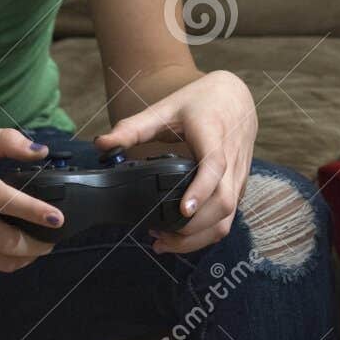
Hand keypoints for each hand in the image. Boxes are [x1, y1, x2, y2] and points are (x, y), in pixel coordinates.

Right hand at [0, 125, 61, 271]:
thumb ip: (4, 140)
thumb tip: (39, 151)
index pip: (3, 199)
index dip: (33, 211)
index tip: (57, 218)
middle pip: (5, 240)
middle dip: (38, 243)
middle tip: (55, 236)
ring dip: (26, 256)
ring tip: (41, 244)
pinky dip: (7, 262)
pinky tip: (17, 251)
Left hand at [94, 70, 255, 255]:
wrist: (235, 98)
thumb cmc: (199, 102)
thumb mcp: (165, 109)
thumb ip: (132, 128)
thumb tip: (101, 144)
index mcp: (212, 134)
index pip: (214, 166)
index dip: (200, 190)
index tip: (183, 209)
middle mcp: (231, 158)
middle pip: (223, 202)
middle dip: (193, 227)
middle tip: (158, 234)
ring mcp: (238, 176)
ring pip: (228, 217)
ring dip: (198, 236)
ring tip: (165, 241)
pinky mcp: (238, 187)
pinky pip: (228, 217)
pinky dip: (205, 233)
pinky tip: (181, 236)